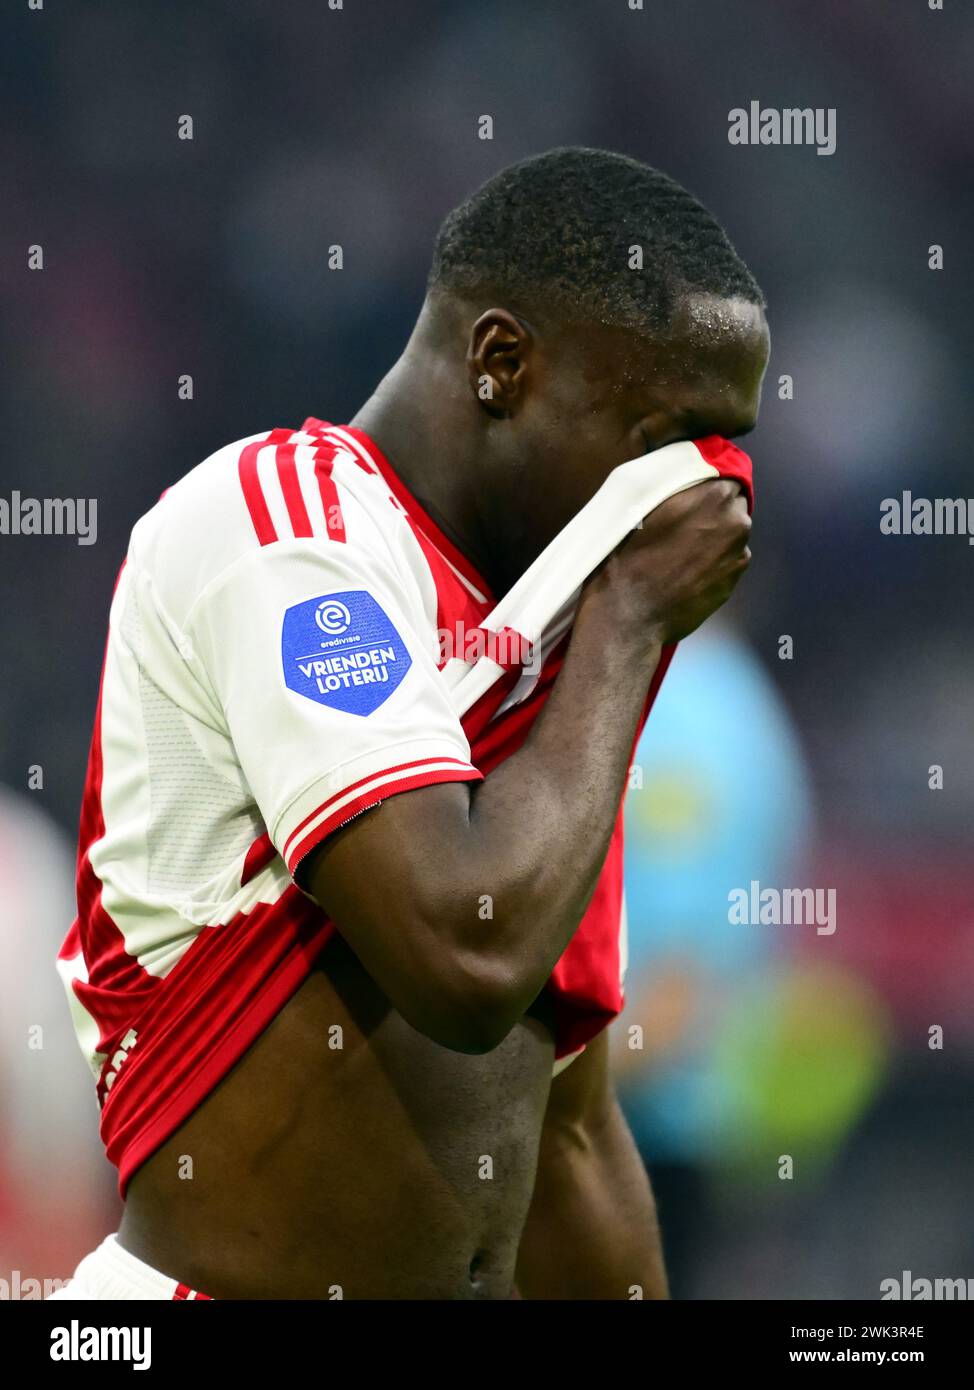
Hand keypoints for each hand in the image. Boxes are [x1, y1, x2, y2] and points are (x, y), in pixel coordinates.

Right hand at [583, 479, 751, 643]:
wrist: (629, 613)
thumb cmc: (626, 556)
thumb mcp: (643, 504)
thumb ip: (676, 486)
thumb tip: (689, 480)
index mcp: (714, 493)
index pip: (728, 473)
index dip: (710, 482)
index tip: (695, 493)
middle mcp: (736, 519)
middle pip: (733, 503)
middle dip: (714, 509)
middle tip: (684, 523)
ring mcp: (739, 551)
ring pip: (732, 533)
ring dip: (715, 536)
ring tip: (683, 552)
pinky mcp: (735, 579)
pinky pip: (729, 559)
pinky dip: (715, 561)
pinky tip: (688, 571)